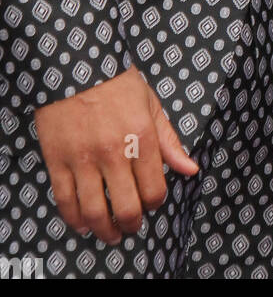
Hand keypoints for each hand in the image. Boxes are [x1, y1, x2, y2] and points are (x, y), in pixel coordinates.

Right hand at [34, 65, 198, 243]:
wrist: (75, 64)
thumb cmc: (117, 83)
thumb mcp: (150, 104)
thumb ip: (170, 141)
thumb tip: (191, 169)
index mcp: (142, 136)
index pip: (154, 190)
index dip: (155, 203)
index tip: (151, 201)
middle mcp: (114, 151)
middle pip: (127, 208)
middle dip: (132, 224)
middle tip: (131, 226)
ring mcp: (84, 158)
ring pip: (95, 211)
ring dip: (105, 231)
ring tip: (110, 232)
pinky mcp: (58, 160)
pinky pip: (65, 201)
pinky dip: (75, 219)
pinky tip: (84, 223)